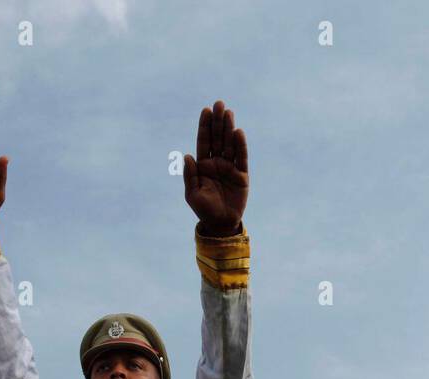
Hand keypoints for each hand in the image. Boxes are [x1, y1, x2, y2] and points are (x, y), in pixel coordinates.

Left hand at [183, 100, 247, 236]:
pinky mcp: (241, 175)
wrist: (221, 224)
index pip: (204, 141)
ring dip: (228, 128)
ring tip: (228, 112)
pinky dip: (240, 145)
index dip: (205, 126)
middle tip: (218, 104)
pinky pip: (241, 157)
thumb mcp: (192, 194)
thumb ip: (190, 175)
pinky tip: (238, 132)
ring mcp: (229, 167)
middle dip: (217, 121)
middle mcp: (216, 163)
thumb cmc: (204, 210)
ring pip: (229, 144)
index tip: (206, 110)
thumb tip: (187, 155)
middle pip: (217, 138)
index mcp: (203, 165)